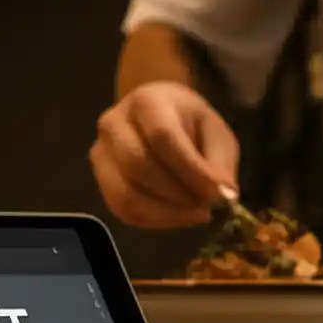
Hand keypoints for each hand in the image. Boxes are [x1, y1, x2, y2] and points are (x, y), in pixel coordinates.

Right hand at [90, 81, 239, 228]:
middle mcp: (113, 124)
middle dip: (177, 194)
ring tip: (194, 213)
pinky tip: (176, 216)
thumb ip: (220, 163)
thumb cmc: (189, 125)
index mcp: (146, 101)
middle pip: (139, 166)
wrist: (156, 119)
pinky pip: (122, 210)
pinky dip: (153, 220)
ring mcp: (100, 154)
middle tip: (206, 207)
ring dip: (166, 213)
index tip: (218, 195)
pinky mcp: (100, 180)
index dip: (191, 171)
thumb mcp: (216, 134)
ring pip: (126, 195)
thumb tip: (223, 197)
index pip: (162, 137)